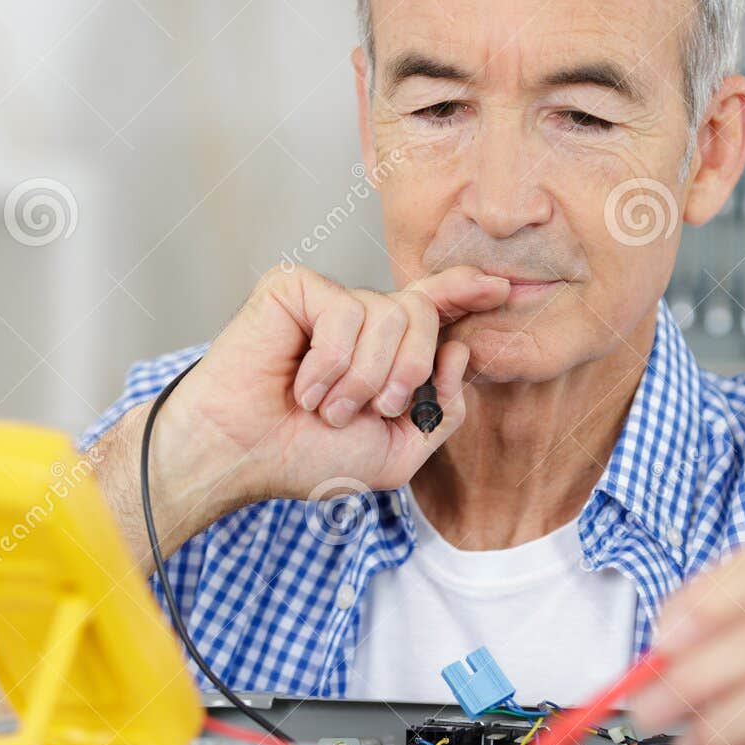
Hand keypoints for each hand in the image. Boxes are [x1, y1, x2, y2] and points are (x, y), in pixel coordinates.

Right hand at [150, 263, 509, 530]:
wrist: (244, 456)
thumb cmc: (306, 456)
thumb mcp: (398, 451)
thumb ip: (442, 409)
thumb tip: (461, 350)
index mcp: (388, 350)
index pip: (437, 306)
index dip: (468, 291)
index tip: (501, 288)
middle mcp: (363, 318)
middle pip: (424, 314)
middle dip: (407, 372)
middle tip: (372, 409)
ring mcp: (330, 299)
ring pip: (390, 316)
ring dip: (362, 379)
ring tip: (325, 405)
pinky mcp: (296, 287)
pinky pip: (346, 313)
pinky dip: (329, 364)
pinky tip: (300, 385)